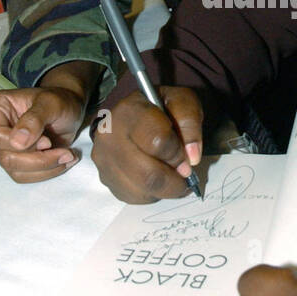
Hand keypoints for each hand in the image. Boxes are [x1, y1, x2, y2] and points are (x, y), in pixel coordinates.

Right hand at [0, 85, 84, 182]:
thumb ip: (35, 119)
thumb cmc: (59, 101)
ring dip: (45, 168)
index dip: (22, 145)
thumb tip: (17, 142)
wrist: (68, 110)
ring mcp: (2, 146)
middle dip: (39, 160)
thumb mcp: (52, 104)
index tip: (48, 142)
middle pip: (6, 158)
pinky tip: (62, 161)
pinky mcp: (13, 159)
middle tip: (65, 153)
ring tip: (68, 156)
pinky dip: (46, 172)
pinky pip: (24, 176)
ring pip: (15, 171)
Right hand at [92, 86, 203, 202]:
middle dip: (174, 181)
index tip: (187, 155)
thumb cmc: (156, 105)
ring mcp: (104, 160)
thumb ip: (189, 122)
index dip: (178, 154)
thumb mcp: (179, 99)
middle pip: (148, 175)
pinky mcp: (105, 178)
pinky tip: (154, 176)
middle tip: (185, 175)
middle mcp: (109, 138)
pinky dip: (151, 193)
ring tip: (171, 175)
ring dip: (164, 189)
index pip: (158, 142)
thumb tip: (192, 158)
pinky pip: (133, 196)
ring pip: (141, 190)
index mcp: (128, 112)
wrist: (130, 110)